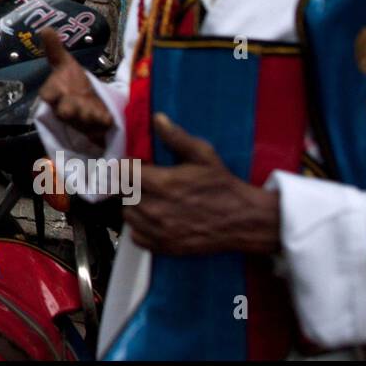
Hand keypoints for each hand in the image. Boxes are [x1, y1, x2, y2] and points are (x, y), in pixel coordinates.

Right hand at [37, 28, 114, 146]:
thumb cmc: (72, 83)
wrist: (87, 101)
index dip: (50, 95)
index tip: (51, 94)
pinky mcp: (95, 126)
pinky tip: (108, 118)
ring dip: (87, 116)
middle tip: (71, 108)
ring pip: (82, 120)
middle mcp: (65, 107)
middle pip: (64, 111)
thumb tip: (45, 28)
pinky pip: (98, 126)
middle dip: (68, 110)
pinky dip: (102, 122)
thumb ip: (55, 49)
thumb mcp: (65, 64)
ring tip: (97, 114)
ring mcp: (80, 118)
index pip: (47, 95)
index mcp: (55, 93)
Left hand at [124, 114, 279, 255]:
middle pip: (123, 193)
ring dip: (135, 205)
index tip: (135, 165)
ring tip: (152, 199)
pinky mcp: (164, 247)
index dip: (126, 166)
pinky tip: (155, 218)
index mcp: (162, 184)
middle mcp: (155, 209)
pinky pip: (136, 236)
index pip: (121, 172)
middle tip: (145, 181)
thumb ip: (177, 137)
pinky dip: (141, 228)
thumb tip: (157, 119)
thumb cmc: (223, 186)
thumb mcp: (204, 155)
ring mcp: (158, 231)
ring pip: (128, 215)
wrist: (243, 221)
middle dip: (130, 185)